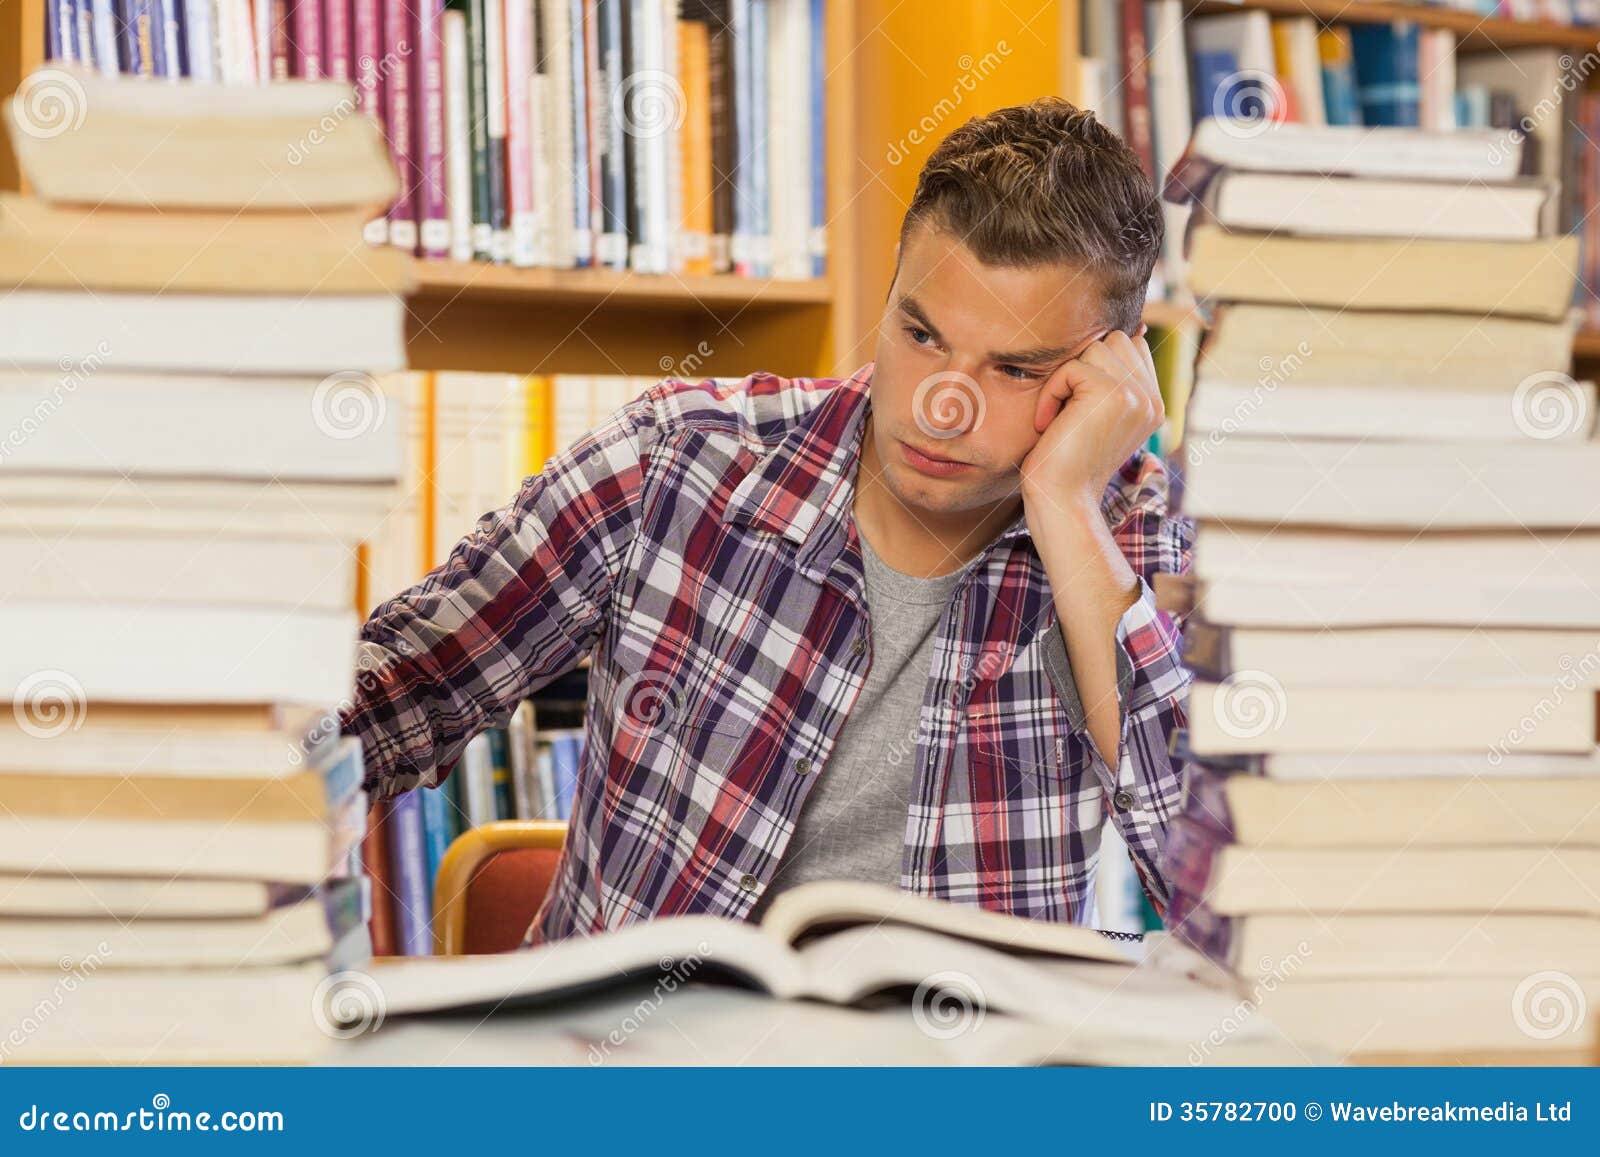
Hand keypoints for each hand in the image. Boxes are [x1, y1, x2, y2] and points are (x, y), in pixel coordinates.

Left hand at [1019, 325, 1162, 512]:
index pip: (1132, 347)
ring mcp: (1136, 396)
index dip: (1097, 365)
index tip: (1077, 406)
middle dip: (1083, 367)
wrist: (1061, 502)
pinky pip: (1073, 366)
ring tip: (1059, 417)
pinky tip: (1049, 424)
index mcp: (1152, 404)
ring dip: (1066, 378)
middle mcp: (1151, 399)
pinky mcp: (1112, 395)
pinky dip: (1051, 392)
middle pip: (1116, 340)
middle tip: (1067, 411)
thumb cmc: (1063, 463)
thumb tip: (1116, 332)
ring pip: (1097, 347)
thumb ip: (1106, 381)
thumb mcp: (1091, 418)